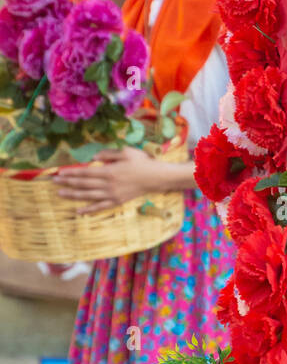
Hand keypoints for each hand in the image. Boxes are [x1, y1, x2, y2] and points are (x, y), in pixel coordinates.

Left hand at [52, 146, 167, 213]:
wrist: (156, 178)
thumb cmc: (142, 162)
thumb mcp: (126, 152)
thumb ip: (108, 154)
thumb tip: (93, 158)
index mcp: (109, 171)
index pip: (85, 172)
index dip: (71, 173)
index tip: (59, 173)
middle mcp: (108, 184)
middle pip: (83, 184)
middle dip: (67, 183)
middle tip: (53, 183)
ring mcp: (112, 194)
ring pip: (88, 196)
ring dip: (73, 195)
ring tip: (60, 194)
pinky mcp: (117, 201)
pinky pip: (100, 207)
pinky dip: (89, 209)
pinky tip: (79, 211)